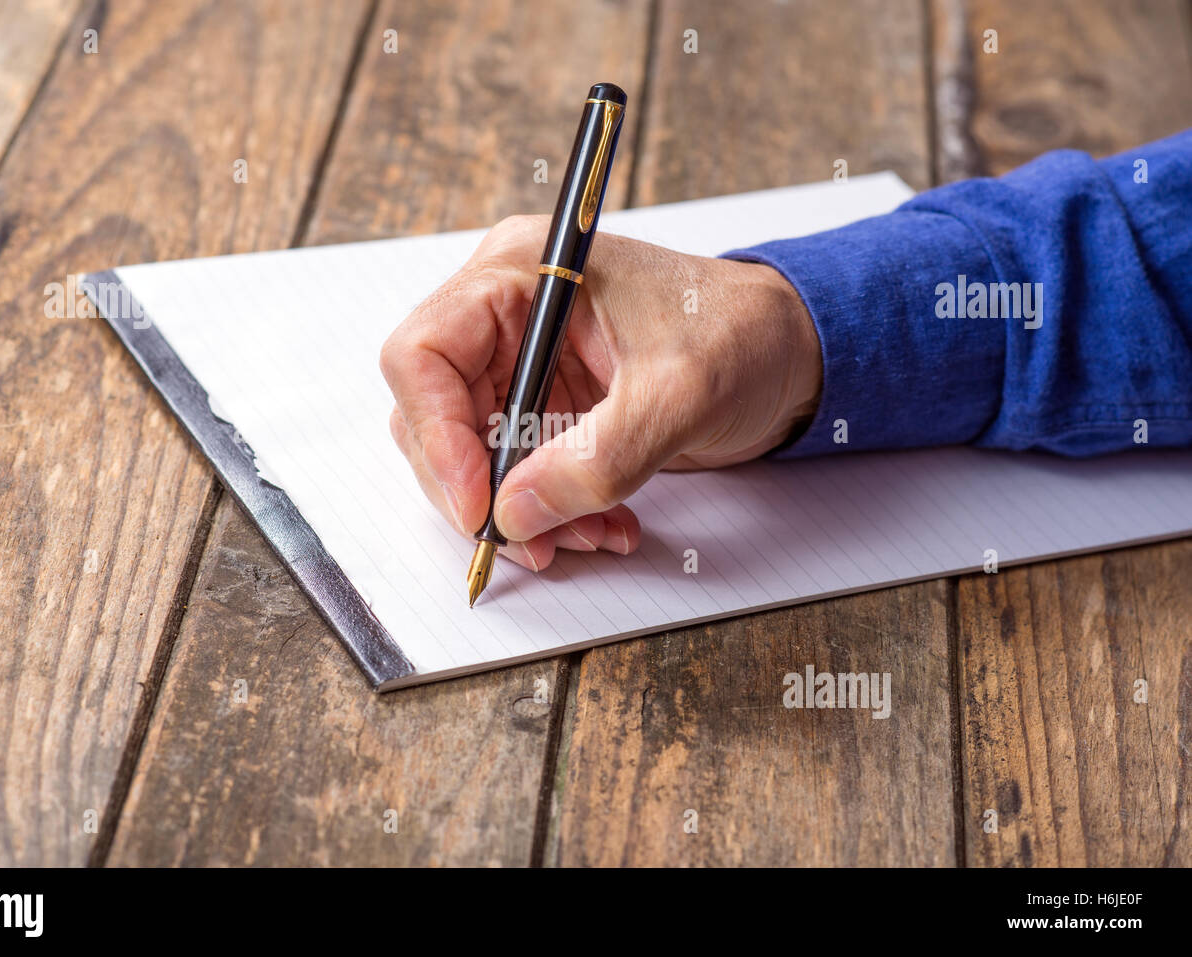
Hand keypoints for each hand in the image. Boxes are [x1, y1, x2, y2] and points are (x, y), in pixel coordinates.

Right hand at [380, 215, 822, 570]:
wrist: (789, 351)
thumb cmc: (743, 336)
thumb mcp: (678, 396)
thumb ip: (596, 460)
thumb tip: (514, 514)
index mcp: (522, 274)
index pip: (424, 353)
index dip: (436, 434)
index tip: (478, 503)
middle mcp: (506, 313)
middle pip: (435, 413)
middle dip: (480, 488)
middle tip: (528, 541)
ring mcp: (522, 361)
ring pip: (471, 453)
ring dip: (519, 510)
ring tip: (587, 536)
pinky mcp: (544, 403)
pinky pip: (515, 470)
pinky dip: (549, 510)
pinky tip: (601, 525)